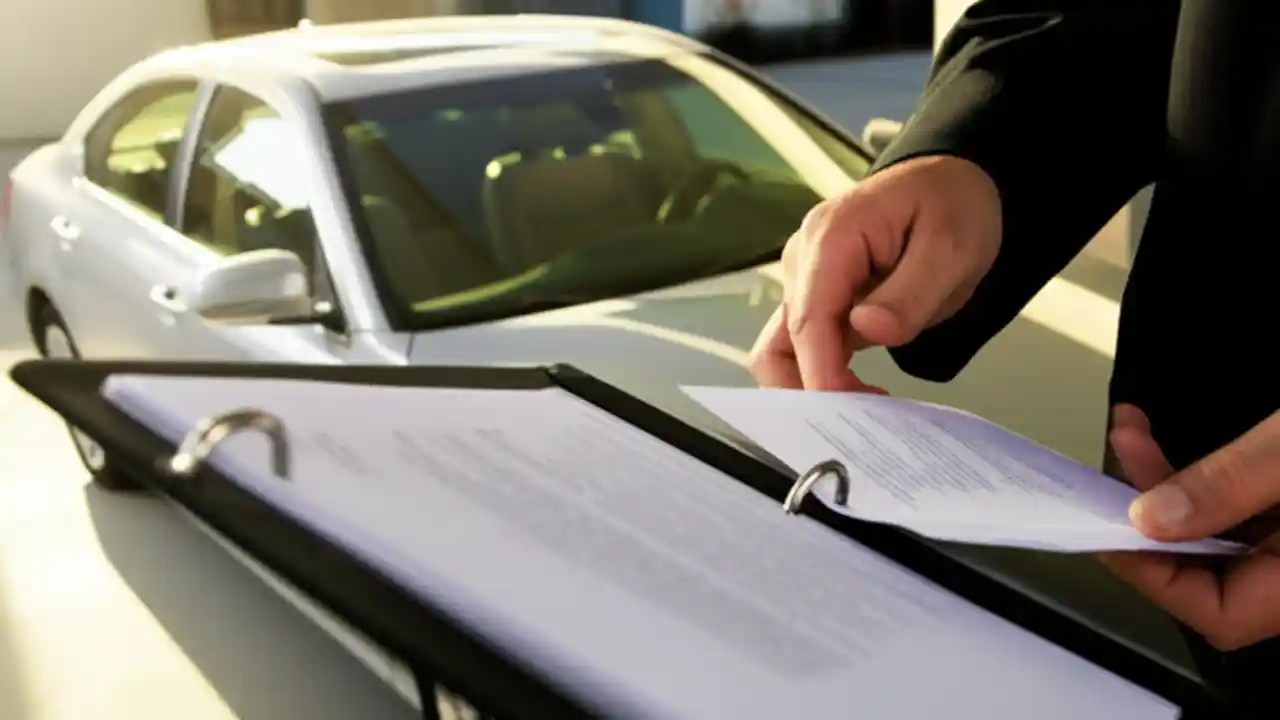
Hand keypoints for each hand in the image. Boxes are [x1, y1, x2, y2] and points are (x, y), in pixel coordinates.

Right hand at [748, 155, 1001, 390]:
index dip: (821, 374)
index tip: (847, 414)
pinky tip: (863, 391)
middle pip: (779, 342)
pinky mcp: (819, 297)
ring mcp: (807, 279)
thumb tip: (868, 328)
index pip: (810, 319)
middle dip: (807, 390)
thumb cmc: (951, 204)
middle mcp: (805, 258)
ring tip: (867, 409)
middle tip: (860, 423)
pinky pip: (806, 345)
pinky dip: (826, 375)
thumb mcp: (952, 245)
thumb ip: (910, 291)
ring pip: (784, 350)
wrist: (950, 182)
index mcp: (831, 236)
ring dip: (816, 386)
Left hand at [1101, 404, 1279, 649]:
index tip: (1106, 527)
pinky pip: (1237, 509)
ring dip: (1163, 488)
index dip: (1154, 576)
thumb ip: (1231, 485)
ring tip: (1131, 433)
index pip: (1220, 613)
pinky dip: (1196, 478)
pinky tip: (1158, 438)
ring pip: (1216, 536)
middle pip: (1210, 576)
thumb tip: (1151, 521)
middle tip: (1111, 469)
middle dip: (1148, 519)